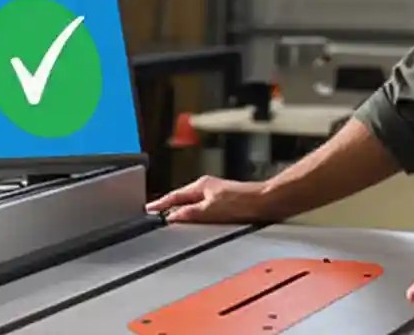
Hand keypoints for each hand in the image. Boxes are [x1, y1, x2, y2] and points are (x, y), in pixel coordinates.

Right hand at [144, 176, 270, 223]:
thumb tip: (172, 217)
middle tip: (154, 218)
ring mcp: (216, 197)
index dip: (160, 204)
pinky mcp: (225, 206)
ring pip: (192, 206)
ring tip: (171, 224)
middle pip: (182, 200)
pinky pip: (202, 212)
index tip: (147, 210)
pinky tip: (195, 227)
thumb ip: (190, 213)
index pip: (174, 196)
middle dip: (168, 209)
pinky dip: (194, 218)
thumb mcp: (211, 209)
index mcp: (201, 186)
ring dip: (182, 214)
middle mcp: (207, 189)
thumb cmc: (243, 202)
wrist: (266, 204)